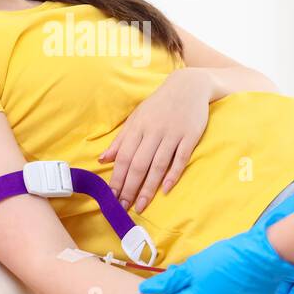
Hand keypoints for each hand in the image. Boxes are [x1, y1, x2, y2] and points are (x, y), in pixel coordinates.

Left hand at [100, 68, 210, 212]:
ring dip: (148, 187)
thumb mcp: (137, 118)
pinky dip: (173, 174)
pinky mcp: (190, 136)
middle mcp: (154, 131)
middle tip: (124, 207)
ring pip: (158, 164)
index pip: (124, 157)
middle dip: (129, 187)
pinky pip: (180, 158)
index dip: (117, 178)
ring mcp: (173, 134)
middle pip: (139, 164)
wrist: (188, 86)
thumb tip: (102, 160)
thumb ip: (121, 140)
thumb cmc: (159, 105)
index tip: (111, 196)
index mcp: (138, 127)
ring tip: (140, 205)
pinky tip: (165, 190)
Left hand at [139, 224, 293, 293]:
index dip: (178, 285)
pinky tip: (237, 281)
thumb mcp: (194, 266)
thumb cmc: (229, 259)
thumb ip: (169, 282)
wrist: (266, 256)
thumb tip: (144, 289)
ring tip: (224, 275)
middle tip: (207, 272)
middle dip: (196, 291)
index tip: (188, 273)